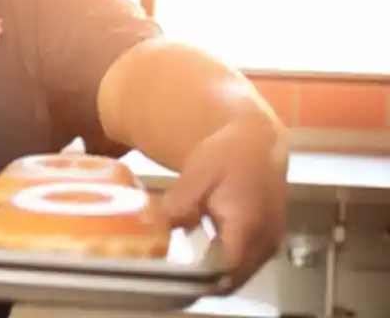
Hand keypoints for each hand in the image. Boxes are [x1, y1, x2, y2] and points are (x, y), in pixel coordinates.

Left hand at [161, 114, 288, 291]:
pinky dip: (224, 267)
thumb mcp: (197, 173)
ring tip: (180, 272)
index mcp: (248, 225)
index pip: (226, 271)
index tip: (171, 284)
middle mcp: (265, 240)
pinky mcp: (269, 242)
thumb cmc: (228, 155)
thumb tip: (157, 225)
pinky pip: (245, 266)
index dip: (199, 282)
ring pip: (240, 276)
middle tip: (168, 281)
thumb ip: (180, 202)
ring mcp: (270, 243)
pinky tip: (199, 258)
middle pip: (232, 280)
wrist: (258, 143)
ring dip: (213, 277)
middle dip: (202, 284)